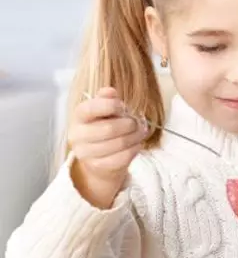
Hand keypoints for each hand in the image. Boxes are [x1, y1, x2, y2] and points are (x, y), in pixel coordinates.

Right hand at [68, 87, 146, 207]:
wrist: (99, 158)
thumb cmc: (103, 129)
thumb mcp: (103, 111)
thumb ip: (106, 100)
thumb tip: (110, 91)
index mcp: (79, 116)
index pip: (91, 108)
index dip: (111, 106)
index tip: (123, 107)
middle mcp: (77, 135)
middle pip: (109, 128)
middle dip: (129, 124)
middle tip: (138, 123)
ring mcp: (86, 153)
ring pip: (119, 144)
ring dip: (135, 137)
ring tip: (140, 133)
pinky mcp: (98, 166)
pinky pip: (123, 157)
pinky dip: (134, 149)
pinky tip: (136, 144)